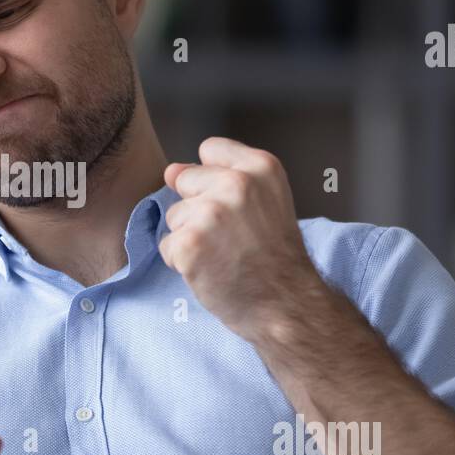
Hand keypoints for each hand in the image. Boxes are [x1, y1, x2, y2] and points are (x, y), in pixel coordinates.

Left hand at [159, 136, 319, 340]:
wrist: (287, 305)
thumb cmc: (278, 260)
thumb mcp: (267, 203)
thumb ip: (222, 178)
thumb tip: (171, 171)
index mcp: (260, 167)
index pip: (209, 149)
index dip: (213, 178)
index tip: (234, 204)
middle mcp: (236, 184)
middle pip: (184, 181)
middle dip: (197, 209)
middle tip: (232, 237)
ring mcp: (210, 214)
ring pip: (174, 216)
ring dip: (190, 238)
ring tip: (224, 255)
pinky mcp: (189, 244)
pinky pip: (167, 246)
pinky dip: (182, 263)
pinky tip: (212, 270)